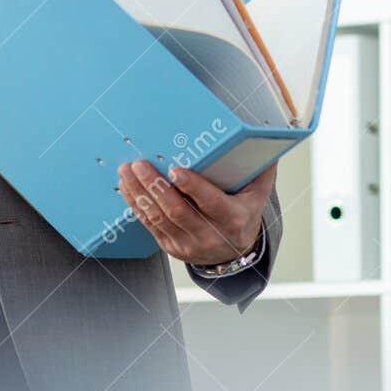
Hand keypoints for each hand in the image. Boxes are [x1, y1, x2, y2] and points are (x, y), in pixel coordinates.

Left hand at [116, 160, 274, 266]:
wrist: (234, 255)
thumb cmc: (243, 216)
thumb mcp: (257, 196)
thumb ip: (260, 170)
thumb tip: (263, 135)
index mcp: (232, 219)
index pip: (211, 203)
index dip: (192, 187)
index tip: (175, 170)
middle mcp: (209, 235)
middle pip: (177, 211)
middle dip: (155, 187)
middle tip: (140, 164)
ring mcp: (188, 244)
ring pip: (158, 218)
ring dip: (139, 194)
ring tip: (127, 171)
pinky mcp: (171, 247)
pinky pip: (149, 225)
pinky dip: (135, 205)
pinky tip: (127, 187)